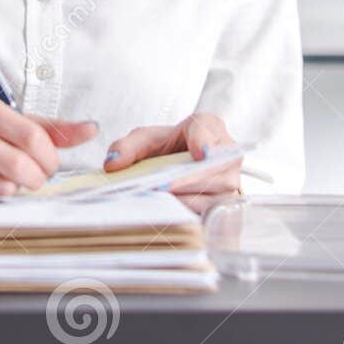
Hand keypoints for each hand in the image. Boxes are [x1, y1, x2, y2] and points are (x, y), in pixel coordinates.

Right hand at [0, 95, 97, 208]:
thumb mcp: (2, 123)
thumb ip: (46, 128)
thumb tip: (89, 129)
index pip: (32, 135)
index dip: (49, 158)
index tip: (49, 165)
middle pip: (21, 160)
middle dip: (38, 176)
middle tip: (36, 179)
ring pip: (5, 183)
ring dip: (18, 189)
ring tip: (12, 182)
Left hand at [103, 112, 239, 214]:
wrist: (182, 167)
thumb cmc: (168, 150)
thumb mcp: (145, 141)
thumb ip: (127, 147)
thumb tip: (113, 164)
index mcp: (210, 128)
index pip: (209, 128)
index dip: (203, 140)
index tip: (198, 153)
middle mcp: (227, 156)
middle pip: (212, 170)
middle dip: (185, 181)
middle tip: (159, 187)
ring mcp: (231, 185)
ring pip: (211, 196)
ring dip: (184, 201)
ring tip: (158, 202)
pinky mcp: (226, 208)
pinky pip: (209, 215)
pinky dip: (187, 216)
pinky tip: (166, 216)